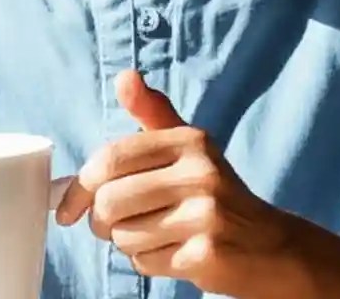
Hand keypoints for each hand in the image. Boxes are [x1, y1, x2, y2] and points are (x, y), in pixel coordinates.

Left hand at [56, 70, 339, 298]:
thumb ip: (151, 113)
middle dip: (100, 221)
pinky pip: (145, 262)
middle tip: (111, 225)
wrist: (272, 247)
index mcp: (190, 140)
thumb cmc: (215, 193)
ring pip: (124, 235)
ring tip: (152, 235)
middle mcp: (201, 173)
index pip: (111, 158)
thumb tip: (125, 77)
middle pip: (110, 201)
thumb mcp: (188, 147)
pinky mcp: (208, 254)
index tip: (67, 207)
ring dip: (125, 243)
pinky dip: (148, 263)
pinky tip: (172, 253)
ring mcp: (207, 215)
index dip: (80, 186)